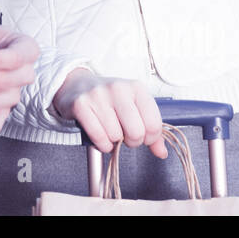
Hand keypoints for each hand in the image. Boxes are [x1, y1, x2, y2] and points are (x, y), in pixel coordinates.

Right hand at [51, 69, 168, 158]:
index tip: (142, 136)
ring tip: (110, 131)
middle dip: (132, 141)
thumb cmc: (109, 99)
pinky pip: (99, 137)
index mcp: (136, 88)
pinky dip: (102, 144)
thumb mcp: (134, 107)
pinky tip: (101, 137)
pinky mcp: (81, 105)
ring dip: (114, 142)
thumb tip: (162, 152)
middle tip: (125, 136)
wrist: (77, 84)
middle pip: (136, 132)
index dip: (150, 138)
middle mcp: (118, 88)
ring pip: (116, 136)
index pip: (154, 124)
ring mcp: (98, 96)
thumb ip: (150, 129)